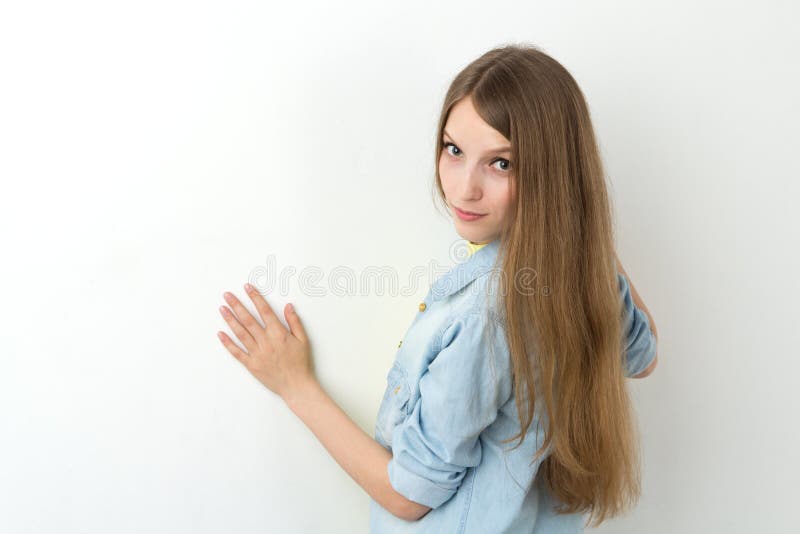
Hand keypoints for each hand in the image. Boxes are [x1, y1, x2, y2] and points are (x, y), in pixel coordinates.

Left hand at [217, 283, 315, 400]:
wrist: (296, 386)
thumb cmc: (300, 364)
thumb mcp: (303, 340)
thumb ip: (295, 322)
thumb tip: (288, 306)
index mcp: (279, 334)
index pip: (265, 311)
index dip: (256, 298)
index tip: (248, 288)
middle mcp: (266, 342)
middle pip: (248, 320)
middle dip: (237, 305)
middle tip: (227, 295)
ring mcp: (257, 354)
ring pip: (240, 333)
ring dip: (230, 320)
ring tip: (222, 308)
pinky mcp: (251, 365)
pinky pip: (237, 352)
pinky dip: (228, 343)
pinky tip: (220, 333)